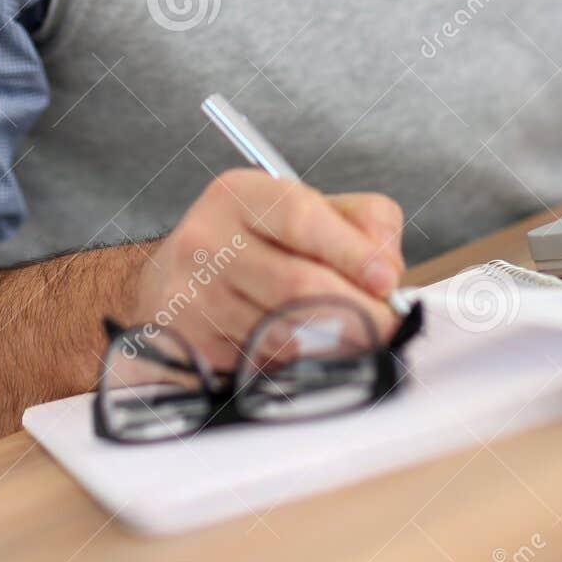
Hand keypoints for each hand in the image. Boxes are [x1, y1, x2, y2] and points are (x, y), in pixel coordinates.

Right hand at [130, 171, 404, 369]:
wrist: (173, 286)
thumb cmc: (254, 247)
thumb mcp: (305, 212)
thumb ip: (361, 222)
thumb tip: (386, 268)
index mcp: (239, 195)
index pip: (301, 218)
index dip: (353, 252)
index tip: (387, 281)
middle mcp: (206, 241)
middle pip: (297, 284)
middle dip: (357, 310)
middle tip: (388, 326)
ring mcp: (192, 298)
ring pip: (285, 333)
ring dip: (331, 344)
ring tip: (352, 339)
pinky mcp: (190, 348)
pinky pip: (263, 365)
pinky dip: (295, 366)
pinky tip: (301, 354)